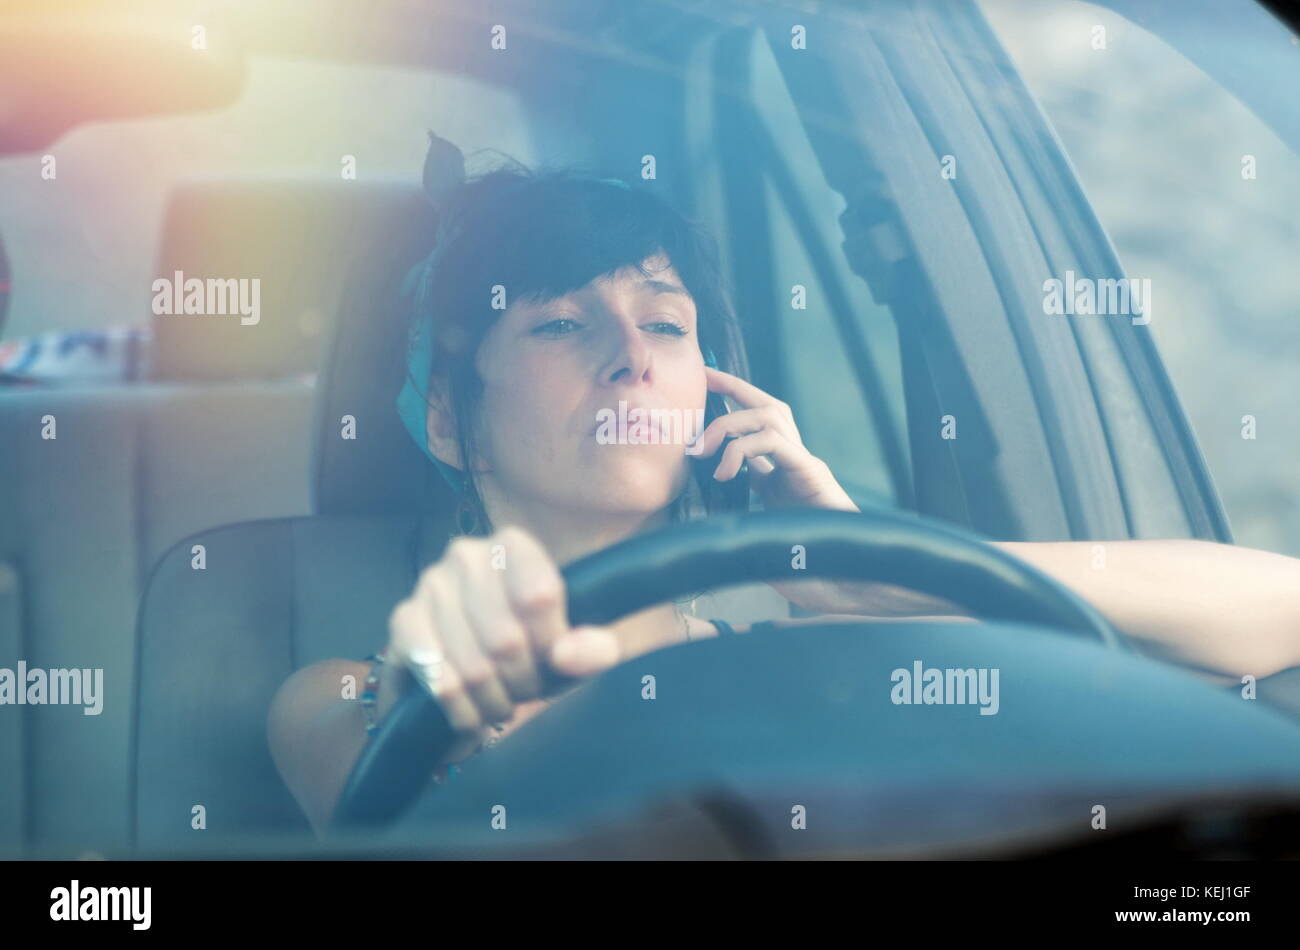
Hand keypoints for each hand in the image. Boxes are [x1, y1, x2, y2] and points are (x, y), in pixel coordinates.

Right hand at [379, 525, 620, 764]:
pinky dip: (460, 709)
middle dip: (523, 682)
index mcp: (514, 546)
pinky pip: (436, 678)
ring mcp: (429, 586)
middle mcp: (466, 555)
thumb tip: (566, 655)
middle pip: (506, 639)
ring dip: (493, 702)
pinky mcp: (403, 621)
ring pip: (473, 667)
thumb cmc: (535, 647)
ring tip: (502, 703)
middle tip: (526, 691)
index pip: (539, 597)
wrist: (473, 666)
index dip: (551, 646)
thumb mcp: (577, 648)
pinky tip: (470, 712)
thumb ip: (593, 649)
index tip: (554, 664)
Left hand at [688, 367, 859, 513]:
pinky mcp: (807, 469)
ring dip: (728, 426)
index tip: (705, 376)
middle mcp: (796, 450)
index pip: (759, 411)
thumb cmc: (801, 530)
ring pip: (768, 416)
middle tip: (698, 391)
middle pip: (767, 403)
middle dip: (732, 388)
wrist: (835, 554)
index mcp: (784, 455)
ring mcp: (803, 458)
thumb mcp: (766, 497)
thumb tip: (717, 469)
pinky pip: (772, 442)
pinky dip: (740, 449)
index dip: (734, 390)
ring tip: (702, 452)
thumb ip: (750, 477)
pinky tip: (724, 473)